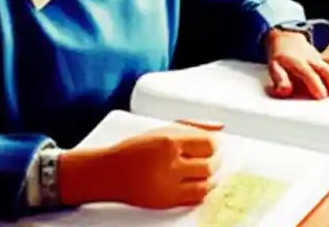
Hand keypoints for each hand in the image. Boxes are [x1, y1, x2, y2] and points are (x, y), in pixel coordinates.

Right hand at [60, 122, 219, 207]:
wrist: (108, 172)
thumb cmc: (133, 149)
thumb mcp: (161, 129)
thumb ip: (193, 126)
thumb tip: (220, 127)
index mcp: (169, 140)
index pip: (209, 143)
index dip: (212, 145)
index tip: (208, 145)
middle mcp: (170, 163)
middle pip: (210, 164)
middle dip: (212, 161)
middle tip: (206, 158)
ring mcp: (168, 184)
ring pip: (206, 183)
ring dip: (208, 177)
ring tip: (200, 171)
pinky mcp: (166, 201)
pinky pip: (195, 198)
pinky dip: (200, 191)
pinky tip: (194, 183)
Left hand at [265, 30, 328, 99]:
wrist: (286, 39)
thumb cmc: (281, 60)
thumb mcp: (274, 68)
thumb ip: (279, 80)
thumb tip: (284, 90)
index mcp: (296, 62)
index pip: (306, 71)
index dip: (314, 82)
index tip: (321, 95)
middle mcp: (312, 59)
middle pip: (325, 67)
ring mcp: (322, 58)